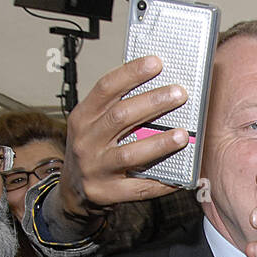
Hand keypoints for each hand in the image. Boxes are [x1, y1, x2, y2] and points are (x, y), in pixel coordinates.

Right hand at [58, 55, 189, 223]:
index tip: (156, 63)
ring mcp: (96, 169)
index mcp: (83, 117)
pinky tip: (182, 176)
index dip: (131, 74)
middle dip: (153, 103)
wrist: (73, 192)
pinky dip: (163, 182)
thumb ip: (117, 108)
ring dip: (159, 143)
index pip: (105, 88)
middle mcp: (86, 141)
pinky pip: (140, 188)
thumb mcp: (93, 125)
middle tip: (179, 94)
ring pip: (130, 153)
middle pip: (120, 116)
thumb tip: (159, 87)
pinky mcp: (106, 193)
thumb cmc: (92, 151)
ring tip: (183, 135)